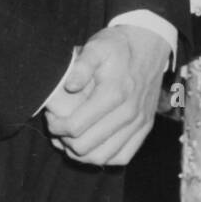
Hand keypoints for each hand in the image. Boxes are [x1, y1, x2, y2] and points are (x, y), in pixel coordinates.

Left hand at [44, 25, 168, 165]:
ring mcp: (139, 122)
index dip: (56, 127)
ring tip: (70, 140)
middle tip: (58, 128)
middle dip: (65, 141)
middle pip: (86, 146)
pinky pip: (122, 156)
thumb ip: (81, 66)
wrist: (149, 44)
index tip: (51, 118)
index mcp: (114, 93)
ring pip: (103, 157)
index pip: (75, 127)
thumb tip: (70, 86)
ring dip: (81, 154)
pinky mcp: (145, 127)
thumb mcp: (97, 46)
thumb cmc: (118, 46)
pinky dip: (104, 157)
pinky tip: (92, 145)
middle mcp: (129, 112)